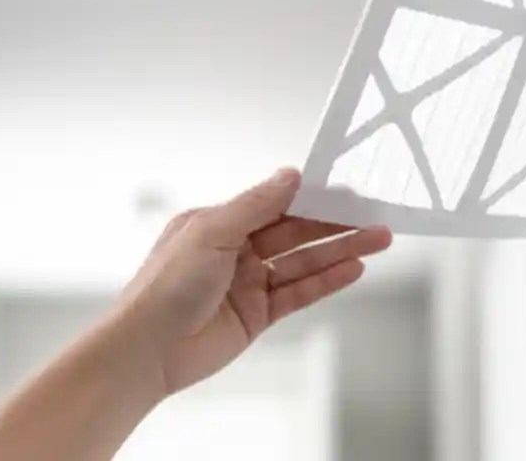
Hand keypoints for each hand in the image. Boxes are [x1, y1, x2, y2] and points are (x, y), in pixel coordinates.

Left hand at [117, 168, 391, 395]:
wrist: (147, 350)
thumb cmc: (165, 287)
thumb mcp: (211, 232)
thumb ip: (256, 205)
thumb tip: (290, 176)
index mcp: (219, 223)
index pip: (276, 203)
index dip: (312, 197)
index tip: (346, 190)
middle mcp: (235, 250)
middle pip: (297, 232)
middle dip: (336, 225)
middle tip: (373, 216)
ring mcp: (248, 283)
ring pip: (304, 262)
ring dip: (341, 251)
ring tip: (378, 240)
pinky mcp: (257, 315)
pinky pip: (299, 292)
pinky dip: (327, 281)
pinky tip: (353, 269)